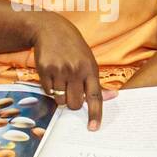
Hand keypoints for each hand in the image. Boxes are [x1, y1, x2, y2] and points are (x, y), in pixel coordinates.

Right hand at [31, 12, 106, 129]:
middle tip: (71, 92)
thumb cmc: (73, 47)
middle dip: (73, 104)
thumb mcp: (89, 60)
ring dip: (60, 96)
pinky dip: (50, 88)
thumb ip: (97, 80)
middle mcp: (75, 70)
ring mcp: (59, 70)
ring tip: (61, 80)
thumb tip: (112, 96)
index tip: (93, 127)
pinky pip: (47, 92)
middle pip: (75, 103)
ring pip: (60, 100)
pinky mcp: (45, 69)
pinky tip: (52, 74)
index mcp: (90, 68)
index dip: (95, 113)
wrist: (50, 29)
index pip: (95, 96)